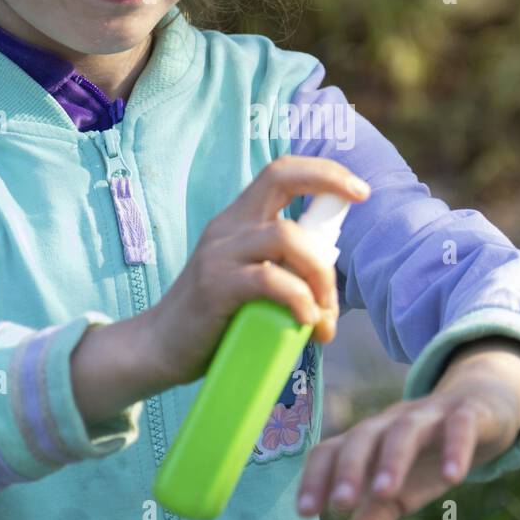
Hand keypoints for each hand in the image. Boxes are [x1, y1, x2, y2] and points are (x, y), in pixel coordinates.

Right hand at [147, 155, 370, 386]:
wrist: (160, 348)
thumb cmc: (216, 317)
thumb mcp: (251, 282)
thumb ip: (283, 271)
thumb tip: (332, 288)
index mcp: (239, 219)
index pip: (280, 172)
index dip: (323, 172)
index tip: (359, 191)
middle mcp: (228, 226)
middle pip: (281, 179)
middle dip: (328, 190)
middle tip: (350, 240)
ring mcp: (219, 254)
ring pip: (285, 237)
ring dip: (320, 274)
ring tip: (324, 313)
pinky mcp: (214, 287)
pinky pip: (269, 280)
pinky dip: (299, 300)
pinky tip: (306, 322)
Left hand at [296, 352, 519, 519]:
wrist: (481, 411)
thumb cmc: (426, 457)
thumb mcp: (398, 493)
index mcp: (366, 440)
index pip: (330, 450)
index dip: (315, 477)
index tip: (306, 512)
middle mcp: (390, 422)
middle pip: (363, 436)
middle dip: (349, 469)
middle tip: (340, 504)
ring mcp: (429, 414)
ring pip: (406, 429)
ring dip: (393, 459)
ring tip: (385, 493)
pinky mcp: (467, 413)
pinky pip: (460, 425)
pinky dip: (455, 448)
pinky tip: (453, 477)